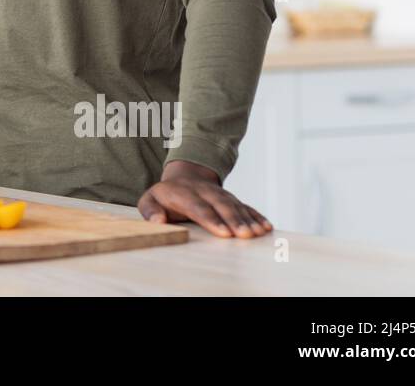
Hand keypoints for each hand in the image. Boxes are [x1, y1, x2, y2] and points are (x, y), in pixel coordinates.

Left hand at [137, 161, 272, 238]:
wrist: (183, 178)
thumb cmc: (164, 196)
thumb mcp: (149, 200)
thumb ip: (150, 210)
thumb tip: (158, 221)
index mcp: (183, 193)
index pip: (198, 207)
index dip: (211, 219)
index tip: (223, 233)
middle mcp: (204, 192)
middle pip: (221, 205)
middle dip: (234, 220)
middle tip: (244, 236)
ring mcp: (219, 194)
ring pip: (235, 205)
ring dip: (248, 220)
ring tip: (258, 233)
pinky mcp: (231, 199)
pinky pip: (245, 206)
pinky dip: (256, 216)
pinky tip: (266, 227)